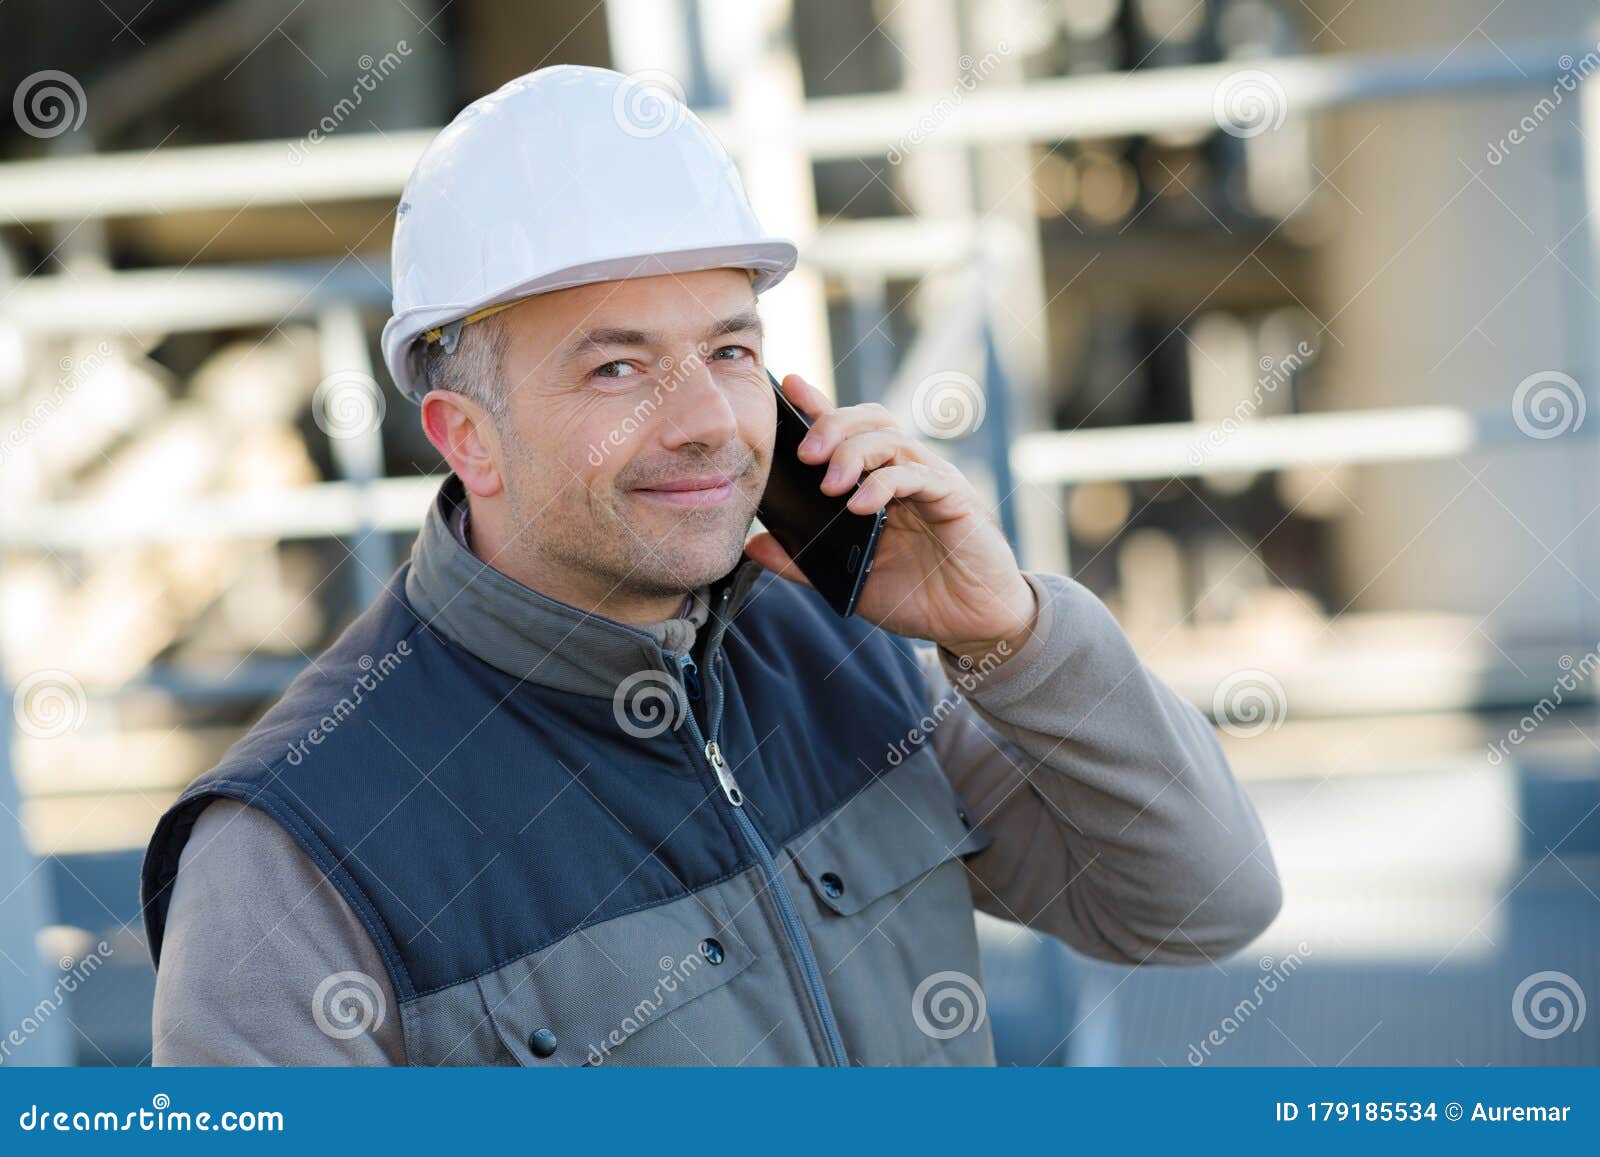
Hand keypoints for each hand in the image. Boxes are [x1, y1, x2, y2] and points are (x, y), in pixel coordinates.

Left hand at [743, 373, 1036, 663]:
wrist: (973, 623)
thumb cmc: (918, 597)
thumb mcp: (849, 581)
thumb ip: (803, 563)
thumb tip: (753, 546)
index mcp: (881, 483)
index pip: (849, 432)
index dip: (819, 405)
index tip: (788, 385)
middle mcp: (907, 472)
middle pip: (871, 420)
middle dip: (834, 424)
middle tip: (804, 454)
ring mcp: (933, 481)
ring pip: (892, 440)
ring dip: (855, 454)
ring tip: (828, 483)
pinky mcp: (955, 499)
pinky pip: (919, 476)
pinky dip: (886, 485)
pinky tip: (862, 506)